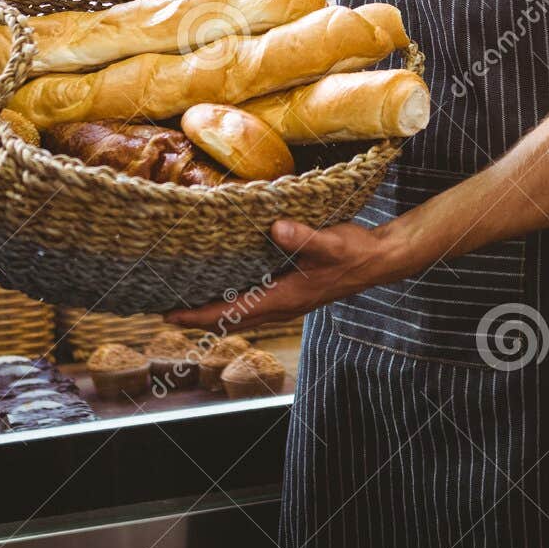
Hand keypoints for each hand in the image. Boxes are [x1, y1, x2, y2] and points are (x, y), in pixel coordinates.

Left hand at [166, 216, 402, 330]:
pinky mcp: (296, 293)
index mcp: (285, 297)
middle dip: (200, 319)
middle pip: (232, 320)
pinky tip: (230, 291)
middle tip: (167, 314)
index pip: (232, 312)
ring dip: (216, 314)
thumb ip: (302, 237)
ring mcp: (290, 301)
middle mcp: (284, 305)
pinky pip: (256, 305)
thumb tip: (275, 227)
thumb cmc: (356, 251)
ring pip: (244, 315)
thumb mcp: (329, 241)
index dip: (200, 315)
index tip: (170, 315)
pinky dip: (235, 305)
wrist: (380, 260)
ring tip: (190, 306)